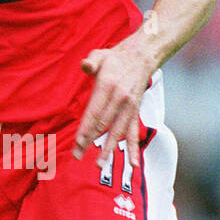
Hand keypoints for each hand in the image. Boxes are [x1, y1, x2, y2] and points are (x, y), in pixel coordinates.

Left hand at [74, 38, 153, 167]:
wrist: (142, 57)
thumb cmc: (115, 59)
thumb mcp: (101, 54)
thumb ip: (92, 61)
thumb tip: (85, 66)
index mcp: (108, 85)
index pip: (95, 111)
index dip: (86, 128)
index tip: (78, 142)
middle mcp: (120, 99)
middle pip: (103, 124)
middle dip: (89, 141)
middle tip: (77, 156)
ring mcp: (129, 107)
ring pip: (118, 132)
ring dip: (108, 149)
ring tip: (99, 165)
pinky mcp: (135, 112)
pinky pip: (134, 132)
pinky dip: (134, 149)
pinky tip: (133, 164)